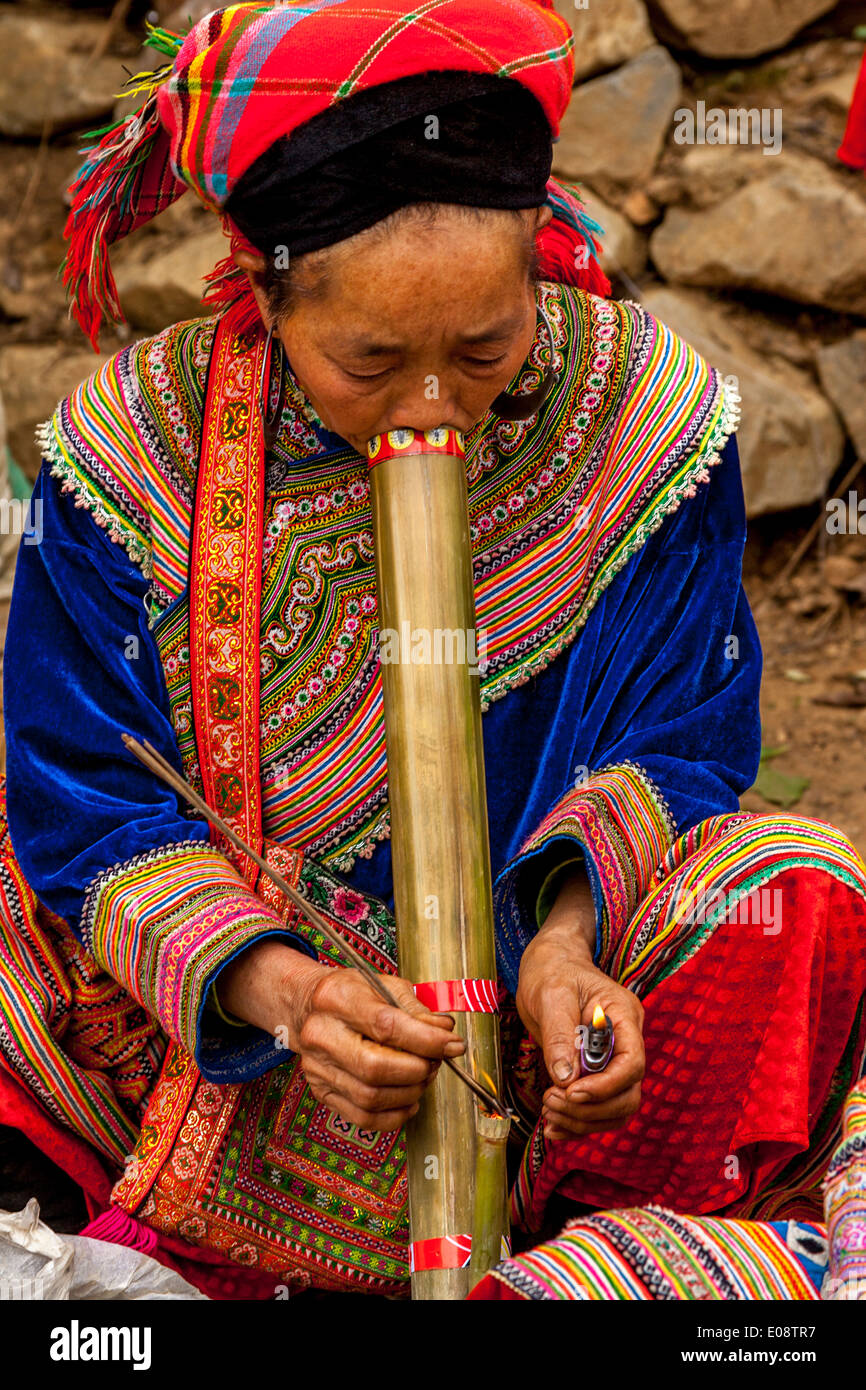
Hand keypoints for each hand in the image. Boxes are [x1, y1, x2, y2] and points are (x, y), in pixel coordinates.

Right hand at [218, 940, 464, 1131]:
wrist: (307, 1006)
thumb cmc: (352, 994)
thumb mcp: (383, 985)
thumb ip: (415, 1008)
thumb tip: (445, 1032)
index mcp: (337, 997)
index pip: (386, 1025)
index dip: (426, 1040)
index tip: (453, 1045)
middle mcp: (320, 1034)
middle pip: (375, 1067)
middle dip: (417, 1070)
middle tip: (435, 1061)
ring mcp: (317, 1067)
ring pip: (371, 1097)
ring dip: (410, 1093)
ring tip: (423, 1076)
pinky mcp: (321, 1092)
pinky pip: (362, 1118)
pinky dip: (394, 1116)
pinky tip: (409, 1100)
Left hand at [515, 872, 644, 1140]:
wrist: (549, 967)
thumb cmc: (553, 972)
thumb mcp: (552, 995)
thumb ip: (560, 1034)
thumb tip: (566, 1078)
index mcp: (624, 1017)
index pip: (633, 1064)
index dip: (606, 1086)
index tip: (571, 1092)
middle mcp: (625, 1043)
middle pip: (628, 1094)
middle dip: (591, 1108)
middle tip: (551, 1103)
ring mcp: (613, 1061)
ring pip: (616, 1109)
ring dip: (583, 1121)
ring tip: (548, 1114)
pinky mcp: (596, 1074)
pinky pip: (598, 1110)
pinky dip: (577, 1124)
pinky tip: (553, 1128)